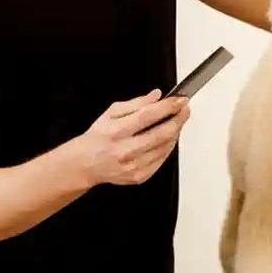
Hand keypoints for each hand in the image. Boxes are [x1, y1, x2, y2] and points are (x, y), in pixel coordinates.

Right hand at [71, 89, 190, 186]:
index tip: (179, 100)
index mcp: (117, 131)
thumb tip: (156, 96)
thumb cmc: (99, 137)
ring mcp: (134, 166)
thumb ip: (136, 103)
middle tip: (185, 109)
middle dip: (178, 119)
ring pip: (165, 147)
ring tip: (176, 121)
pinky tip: (167, 138)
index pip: (148, 116)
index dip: (168, 107)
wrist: (86, 163)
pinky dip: (168, 147)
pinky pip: (162, 159)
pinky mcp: (140, 176)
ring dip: (175, 132)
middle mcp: (126, 150)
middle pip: (161, 134)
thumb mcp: (111, 113)